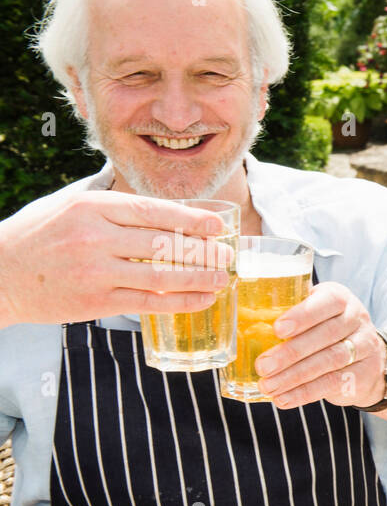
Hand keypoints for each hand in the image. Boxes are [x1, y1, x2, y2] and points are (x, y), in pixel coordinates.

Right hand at [0, 190, 232, 325]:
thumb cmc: (39, 236)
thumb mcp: (69, 205)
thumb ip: (111, 204)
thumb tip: (159, 203)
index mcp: (91, 208)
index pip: (153, 211)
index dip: (191, 219)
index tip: (217, 226)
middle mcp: (95, 237)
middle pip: (164, 244)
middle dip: (203, 251)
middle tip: (228, 254)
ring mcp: (96, 272)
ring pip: (162, 275)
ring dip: (200, 278)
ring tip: (223, 277)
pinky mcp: (96, 301)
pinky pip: (150, 302)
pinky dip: (181, 301)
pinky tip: (202, 299)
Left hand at [254, 281, 386, 408]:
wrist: (369, 357)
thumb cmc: (326, 330)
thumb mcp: (314, 314)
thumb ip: (289, 315)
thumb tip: (243, 323)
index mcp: (339, 298)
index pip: (326, 303)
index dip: (303, 316)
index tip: (277, 329)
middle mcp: (356, 319)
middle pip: (326, 335)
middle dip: (291, 352)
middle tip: (262, 366)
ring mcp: (365, 347)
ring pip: (329, 362)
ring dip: (295, 376)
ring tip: (268, 386)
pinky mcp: (364, 373)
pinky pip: (333, 383)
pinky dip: (305, 393)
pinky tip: (284, 399)